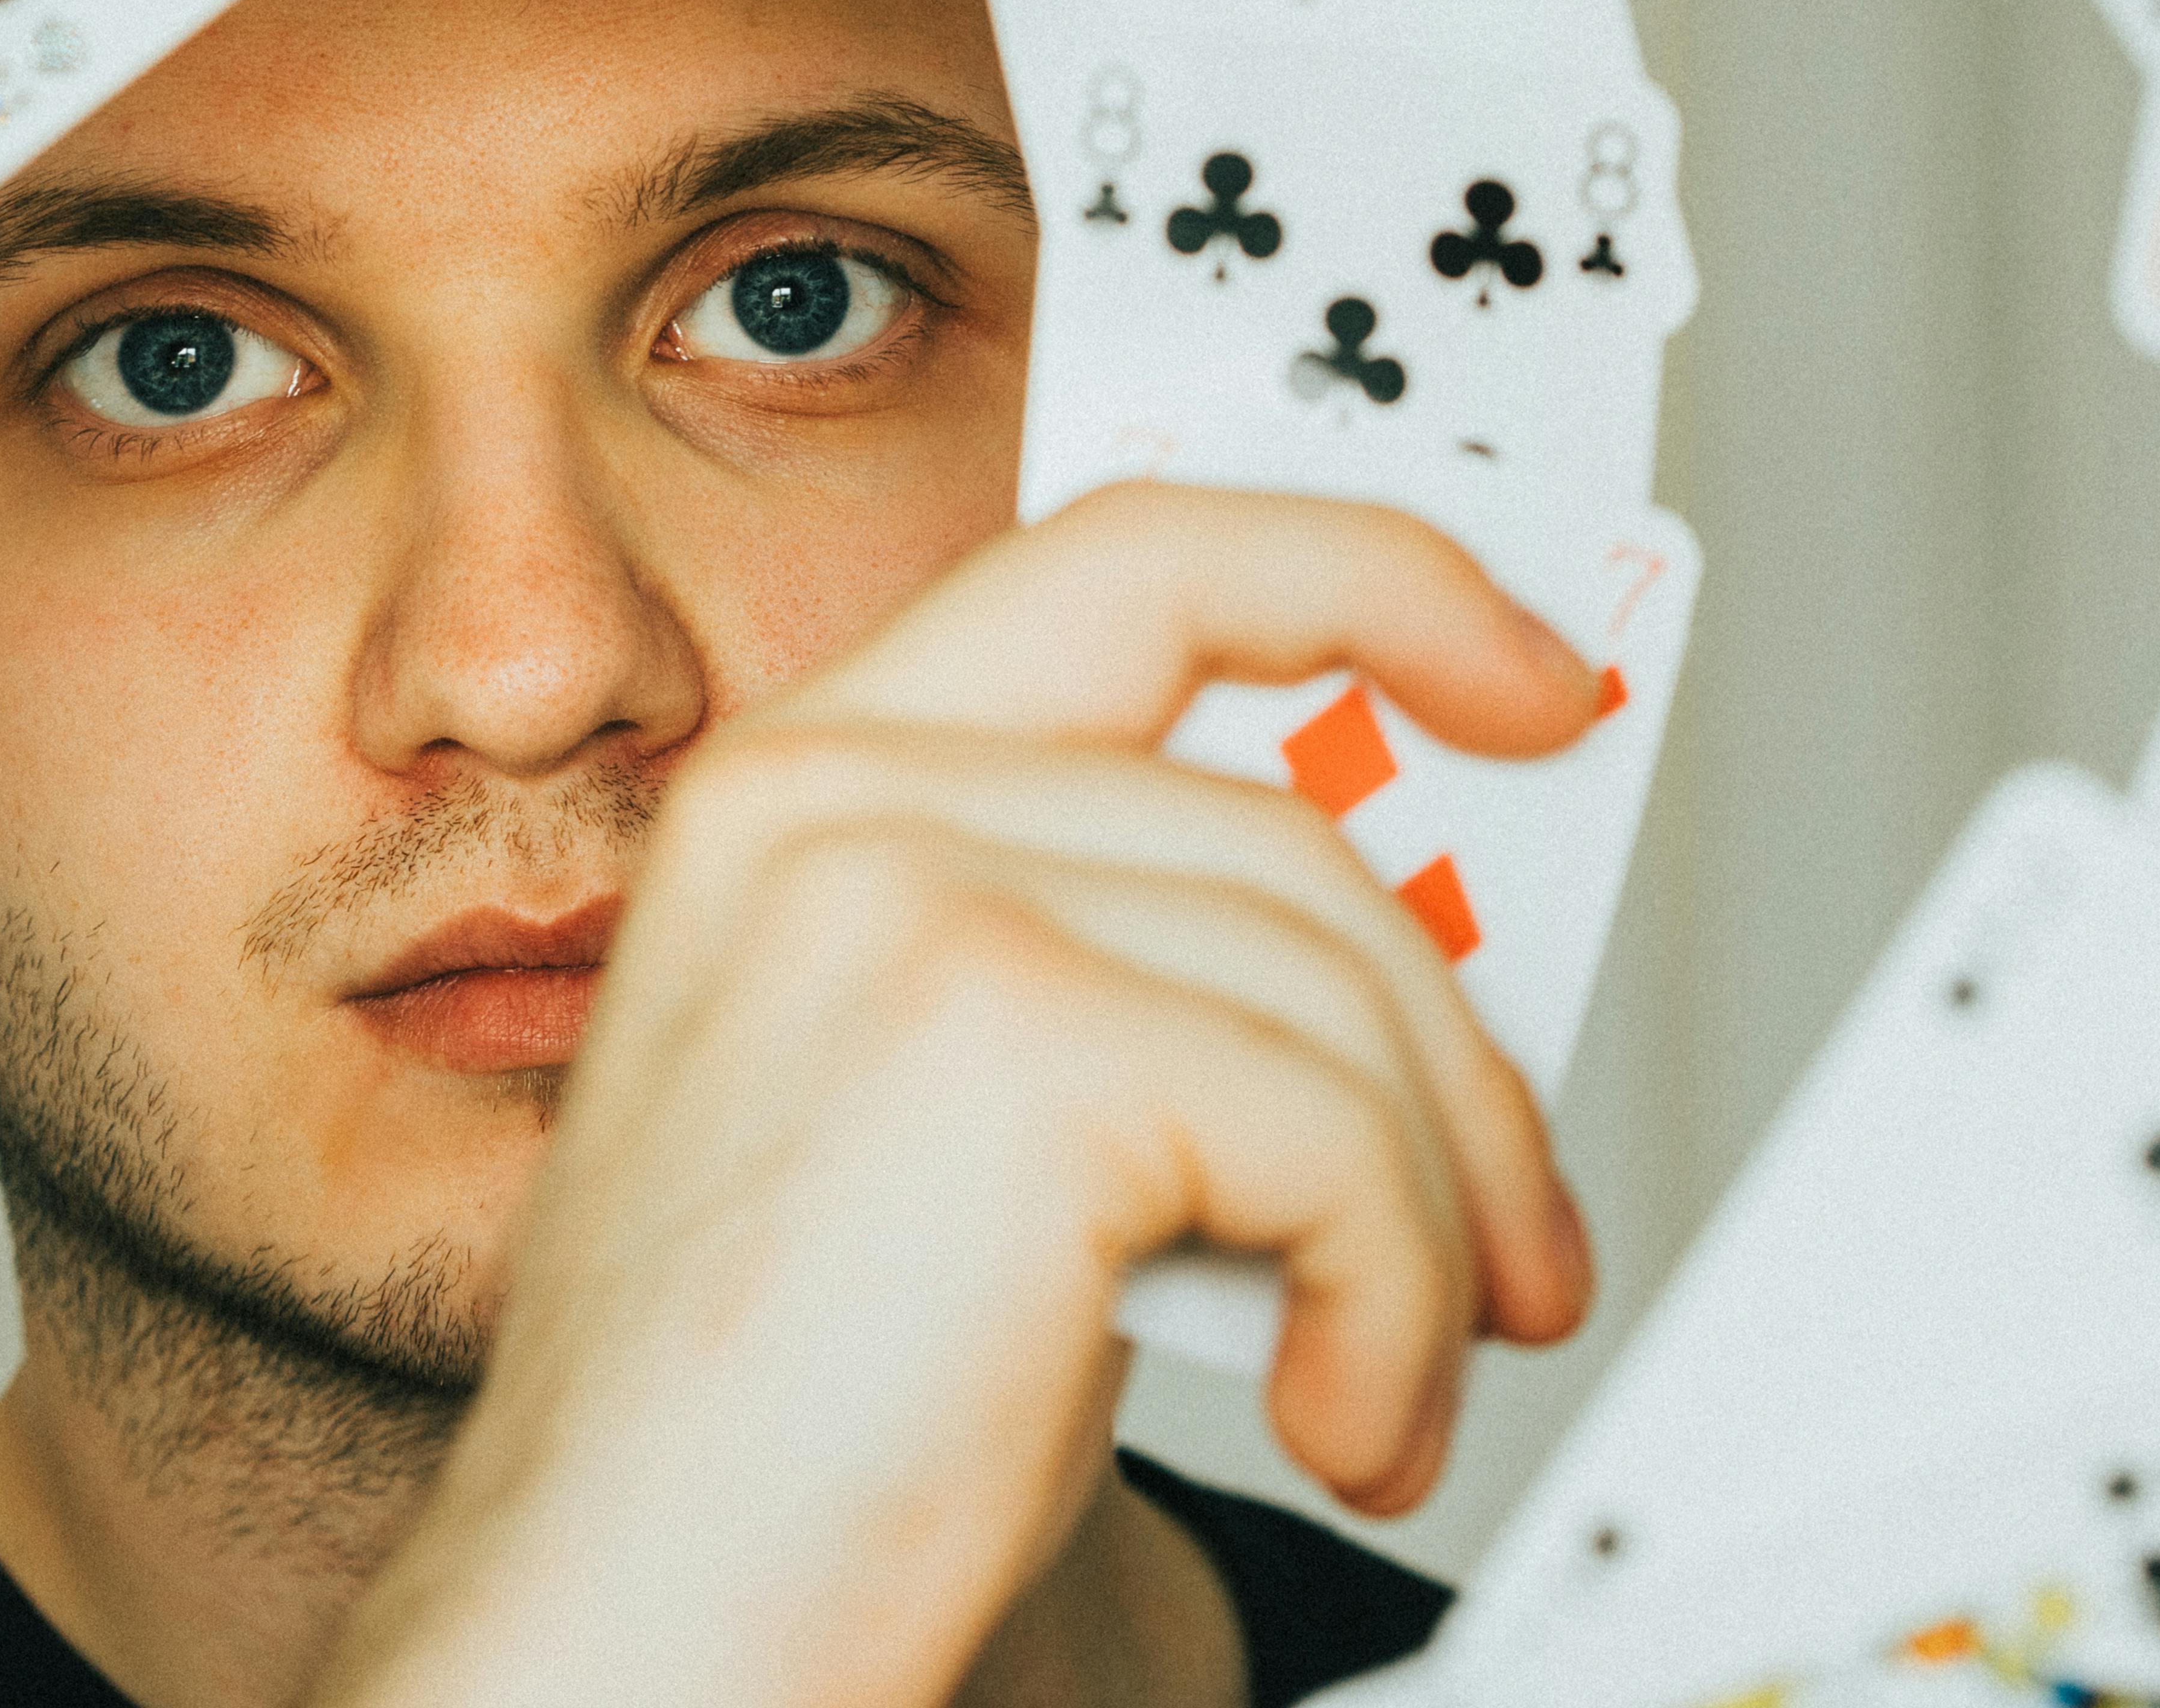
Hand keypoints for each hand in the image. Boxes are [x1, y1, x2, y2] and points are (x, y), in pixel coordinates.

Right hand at [315, 483, 1601, 1707]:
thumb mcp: (949, 1112)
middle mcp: (833, 798)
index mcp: (803, 788)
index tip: (1529, 672)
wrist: (631, 1619)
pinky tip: (1343, 1416)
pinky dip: (1396, 1302)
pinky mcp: (1008, 1036)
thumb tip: (1389, 954)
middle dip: (1455, 1039)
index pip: (1130, 558)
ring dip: (1430, 1211)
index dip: (1363, 576)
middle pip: (1283, 815)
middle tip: (1514, 1220)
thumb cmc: (780, 1424)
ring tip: (1383, 1378)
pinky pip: (1340, 1133)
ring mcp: (903, 892)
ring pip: (1335, 982)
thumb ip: (1117, 957)